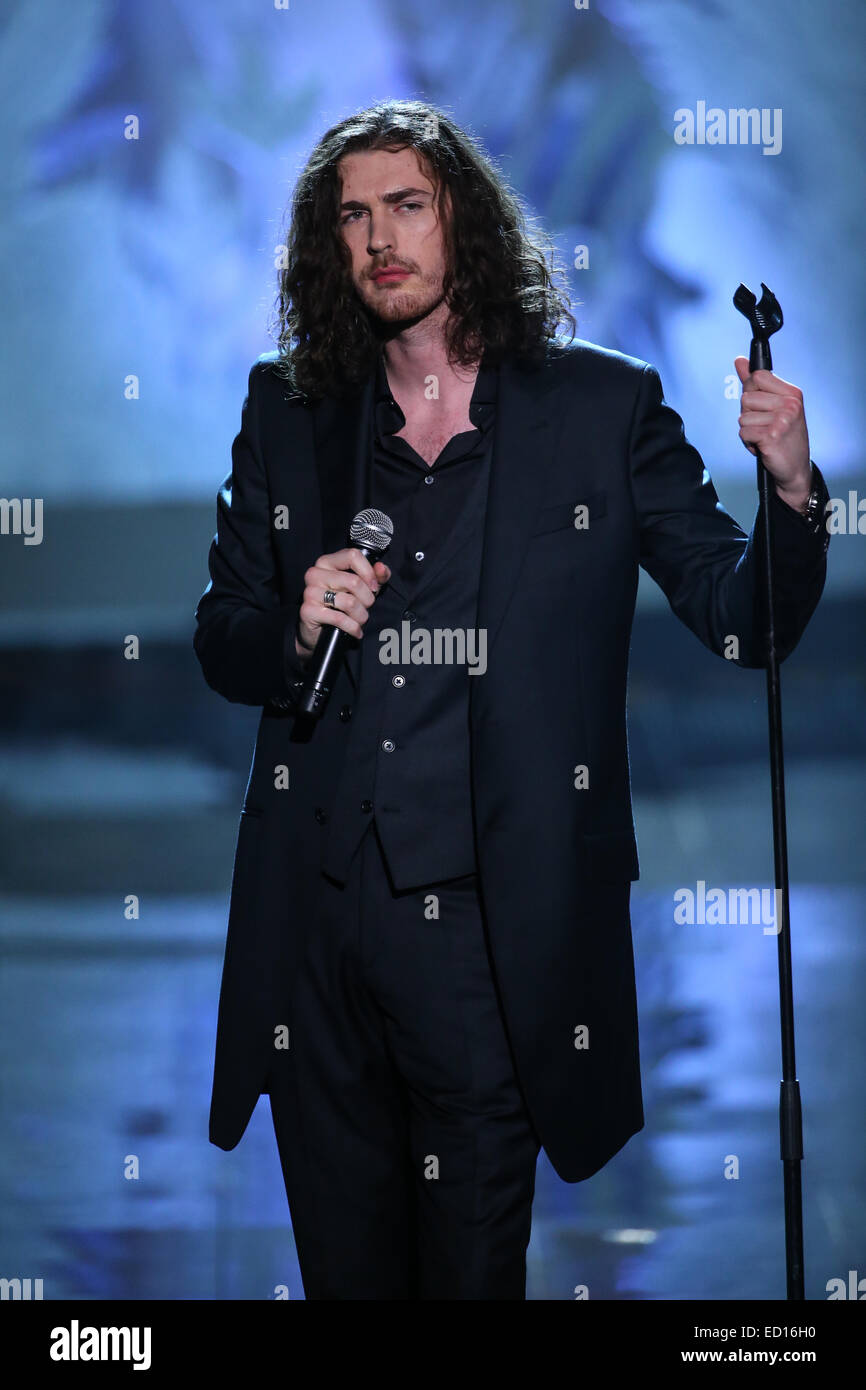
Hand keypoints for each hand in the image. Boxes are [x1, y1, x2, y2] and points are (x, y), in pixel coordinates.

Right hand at [295, 548, 390, 661]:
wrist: (319, 629)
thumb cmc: (341, 603)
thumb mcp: (362, 587)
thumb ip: (376, 576)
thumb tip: (381, 568)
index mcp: (327, 562)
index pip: (353, 555)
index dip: (369, 572)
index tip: (374, 587)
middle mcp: (315, 573)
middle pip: (354, 581)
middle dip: (367, 599)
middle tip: (366, 607)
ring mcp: (310, 592)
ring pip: (349, 602)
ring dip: (361, 616)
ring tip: (359, 619)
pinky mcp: (308, 610)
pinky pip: (339, 618)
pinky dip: (353, 627)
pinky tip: (355, 630)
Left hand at [734, 357, 811, 508]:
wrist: (795, 468)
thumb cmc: (784, 436)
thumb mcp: (774, 406)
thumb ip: (755, 383)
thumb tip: (740, 361)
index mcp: (792, 392)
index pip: (757, 377)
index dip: (752, 392)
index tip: (763, 406)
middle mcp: (790, 403)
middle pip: (746, 398)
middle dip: (749, 415)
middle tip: (766, 426)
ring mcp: (782, 419)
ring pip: (742, 417)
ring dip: (749, 431)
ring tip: (765, 437)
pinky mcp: (772, 435)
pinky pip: (743, 433)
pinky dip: (749, 443)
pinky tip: (764, 446)